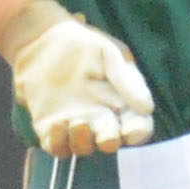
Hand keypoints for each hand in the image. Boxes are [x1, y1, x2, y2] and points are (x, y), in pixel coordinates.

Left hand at [0, 0, 155, 156]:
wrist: (42, 40)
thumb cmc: (81, 44)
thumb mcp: (109, 54)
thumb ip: (127, 80)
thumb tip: (148, 108)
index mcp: (122, 103)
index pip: (138, 126)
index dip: (138, 132)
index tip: (131, 131)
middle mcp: (101, 119)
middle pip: (111, 142)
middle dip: (110, 142)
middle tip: (106, 137)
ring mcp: (75, 126)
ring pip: (83, 148)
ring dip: (83, 142)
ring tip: (77, 123)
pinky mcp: (50, 128)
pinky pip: (57, 146)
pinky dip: (59, 143)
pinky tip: (58, 124)